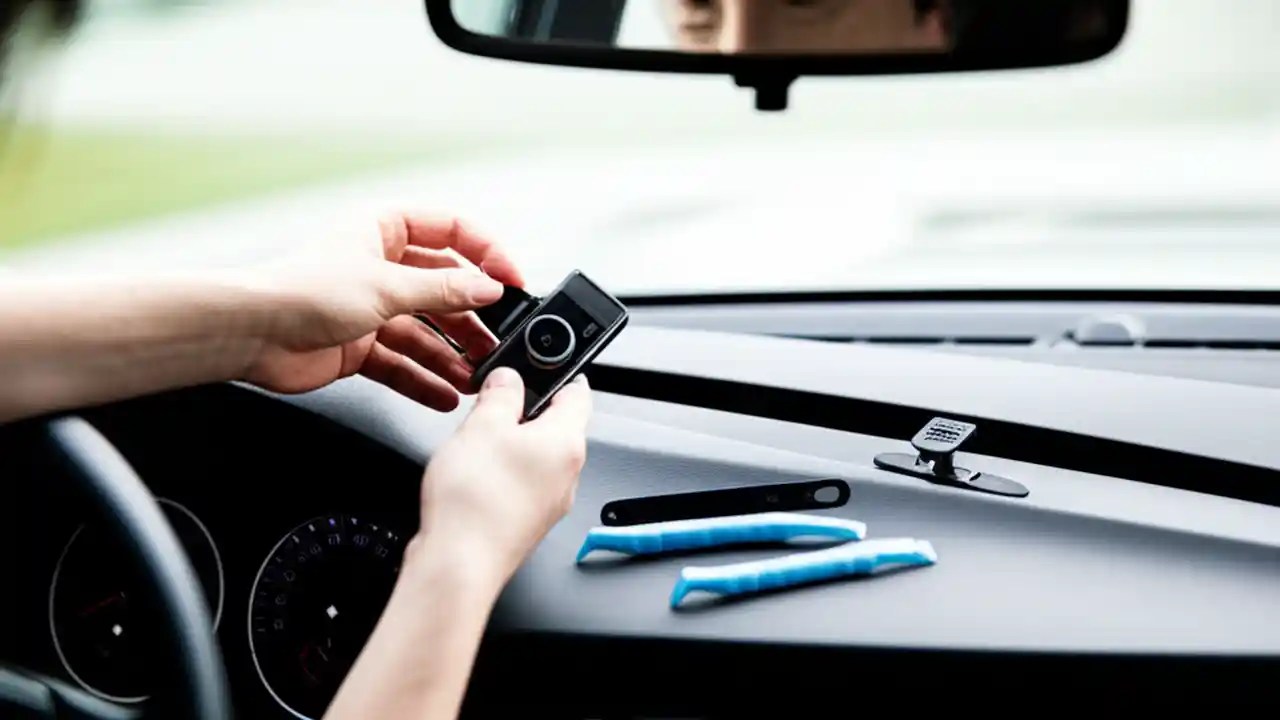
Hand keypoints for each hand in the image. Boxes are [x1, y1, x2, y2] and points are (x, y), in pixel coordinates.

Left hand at [242, 212, 524, 411]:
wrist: (250, 335)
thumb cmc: (301, 293)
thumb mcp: (387, 287)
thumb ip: (443, 291)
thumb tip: (488, 288)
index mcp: (385, 230)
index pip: (451, 232)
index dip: (486, 253)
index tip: (511, 279)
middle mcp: (381, 266)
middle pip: (442, 288)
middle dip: (471, 318)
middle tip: (498, 339)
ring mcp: (371, 308)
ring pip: (426, 331)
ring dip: (451, 355)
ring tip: (476, 376)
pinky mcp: (360, 346)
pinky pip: (403, 363)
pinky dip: (424, 380)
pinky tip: (445, 394)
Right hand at [411, 366, 592, 586]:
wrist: (459, 566)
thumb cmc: (475, 502)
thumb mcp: (481, 426)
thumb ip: (499, 394)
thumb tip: (508, 379)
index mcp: (567, 443)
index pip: (579, 393)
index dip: (562, 372)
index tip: (546, 363)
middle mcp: (568, 475)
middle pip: (557, 427)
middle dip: (526, 410)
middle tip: (494, 402)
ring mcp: (550, 502)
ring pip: (537, 457)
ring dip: (512, 443)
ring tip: (477, 441)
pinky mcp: (528, 523)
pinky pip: (523, 484)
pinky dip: (504, 472)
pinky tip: (475, 475)